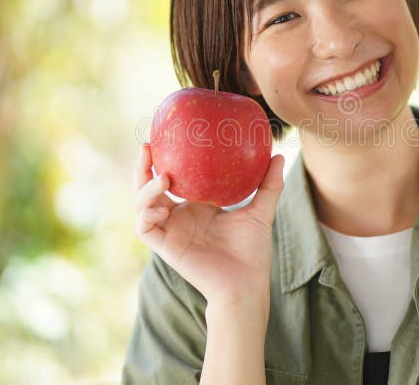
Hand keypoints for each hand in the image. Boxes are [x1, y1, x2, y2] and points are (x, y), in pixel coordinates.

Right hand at [133, 144, 284, 305]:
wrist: (246, 283)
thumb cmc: (252, 251)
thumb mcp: (261, 211)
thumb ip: (268, 185)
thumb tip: (278, 155)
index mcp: (195, 206)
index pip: (171, 177)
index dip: (162, 159)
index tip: (165, 135)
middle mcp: (178, 216)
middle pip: (148, 186)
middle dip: (143, 166)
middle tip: (147, 146)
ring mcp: (169, 230)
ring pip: (141, 204)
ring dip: (145, 188)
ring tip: (163, 177)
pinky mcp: (164, 246)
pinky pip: (143, 227)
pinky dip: (146, 212)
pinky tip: (160, 203)